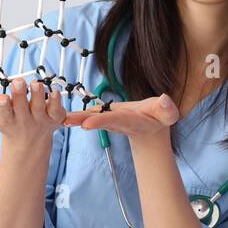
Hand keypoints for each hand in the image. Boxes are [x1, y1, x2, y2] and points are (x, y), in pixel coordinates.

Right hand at [0, 78, 63, 150]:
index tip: (2, 99)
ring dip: (38, 95)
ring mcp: (40, 120)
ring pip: (40, 107)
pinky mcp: (55, 118)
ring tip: (36, 83)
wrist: (29, 140)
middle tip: (18, 82)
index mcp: (6, 119)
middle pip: (22, 107)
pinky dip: (57, 101)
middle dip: (20, 95)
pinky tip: (55, 91)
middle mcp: (23, 120)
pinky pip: (57, 110)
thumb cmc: (5, 121)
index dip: (3, 106)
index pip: (3, 113)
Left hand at [62, 93, 179, 138]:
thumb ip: (167, 108)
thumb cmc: (161, 118)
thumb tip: (165, 99)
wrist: (151, 127)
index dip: (100, 121)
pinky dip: (76, 115)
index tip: (87, 124)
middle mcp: (117, 122)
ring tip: (60, 117)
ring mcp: (109, 120)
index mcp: (130, 120)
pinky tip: (62, 114)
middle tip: (66, 121)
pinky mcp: (105, 116)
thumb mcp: (168, 114)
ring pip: (90, 118)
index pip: (114, 119)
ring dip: (75, 118)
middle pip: (97, 120)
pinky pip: (89, 115)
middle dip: (82, 120)